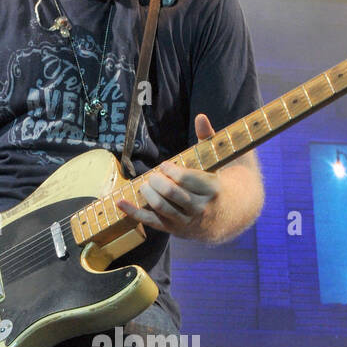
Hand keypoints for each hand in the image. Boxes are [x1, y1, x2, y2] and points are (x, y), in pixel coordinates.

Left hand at [117, 113, 218, 236]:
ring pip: (162, 208)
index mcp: (212, 189)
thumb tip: (200, 117)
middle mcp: (200, 208)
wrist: (225, 216)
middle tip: (153, 175)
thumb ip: (207, 138)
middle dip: (157, 181)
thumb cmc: (215, 183)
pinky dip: (134, 212)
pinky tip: (120, 202)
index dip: (169, 170)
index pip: (184, 179)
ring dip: (148, 194)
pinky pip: (152, 222)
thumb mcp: (216, 161)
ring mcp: (187, 221)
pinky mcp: (175, 230)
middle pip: (171, 193)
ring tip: (145, 184)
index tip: (164, 166)